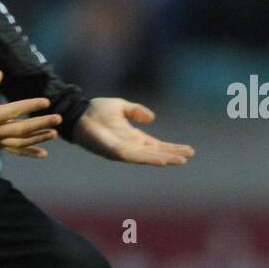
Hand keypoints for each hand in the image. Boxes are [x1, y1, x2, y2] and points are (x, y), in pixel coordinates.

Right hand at [0, 69, 60, 157]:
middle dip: (41, 124)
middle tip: (58, 118)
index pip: (14, 111)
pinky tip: (44, 154)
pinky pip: (14, 150)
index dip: (31, 106)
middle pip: (21, 130)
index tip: (46, 101)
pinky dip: (29, 153)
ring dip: (38, 139)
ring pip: (20, 143)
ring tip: (55, 133)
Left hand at [71, 98, 194, 165]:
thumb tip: (152, 118)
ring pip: (149, 157)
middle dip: (173, 154)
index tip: (188, 150)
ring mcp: (124, 150)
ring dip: (166, 159)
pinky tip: (162, 160)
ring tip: (181, 160)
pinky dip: (150, 159)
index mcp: (133, 137)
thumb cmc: (96, 111)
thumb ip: (136, 111)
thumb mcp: (122, 106)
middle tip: (189, 156)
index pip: (157, 145)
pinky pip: (136, 157)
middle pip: (157, 153)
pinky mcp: (116, 151)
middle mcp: (131, 146)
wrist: (79, 114)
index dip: (172, 147)